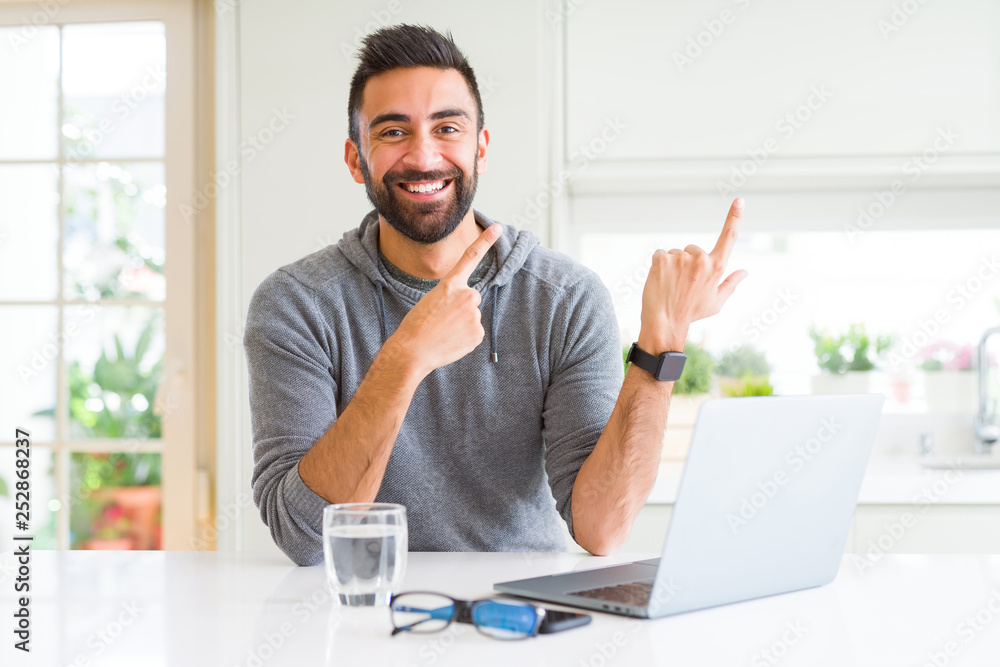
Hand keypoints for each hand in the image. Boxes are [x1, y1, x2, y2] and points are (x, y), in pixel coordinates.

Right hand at [388, 224, 502, 376]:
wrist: (412, 351)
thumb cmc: (417, 325)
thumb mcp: (432, 300)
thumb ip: (454, 297)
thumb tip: (470, 311)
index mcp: (451, 284)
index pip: (471, 257)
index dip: (486, 241)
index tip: (498, 228)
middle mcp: (467, 295)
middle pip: (471, 298)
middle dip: (461, 308)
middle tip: (442, 320)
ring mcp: (475, 315)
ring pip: (472, 317)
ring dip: (461, 324)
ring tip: (443, 331)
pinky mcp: (479, 333)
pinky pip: (474, 333)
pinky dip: (464, 338)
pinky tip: (450, 341)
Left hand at [638, 198, 748, 352]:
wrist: (665, 322)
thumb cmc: (691, 313)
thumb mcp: (716, 302)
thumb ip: (731, 283)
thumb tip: (745, 271)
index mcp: (717, 267)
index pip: (728, 237)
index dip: (734, 217)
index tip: (739, 200)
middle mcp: (701, 259)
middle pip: (693, 250)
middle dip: (688, 263)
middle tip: (683, 285)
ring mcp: (680, 258)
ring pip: (675, 253)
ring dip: (672, 266)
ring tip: (670, 286)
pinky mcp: (662, 258)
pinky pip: (660, 254)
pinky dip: (658, 265)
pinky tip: (659, 281)